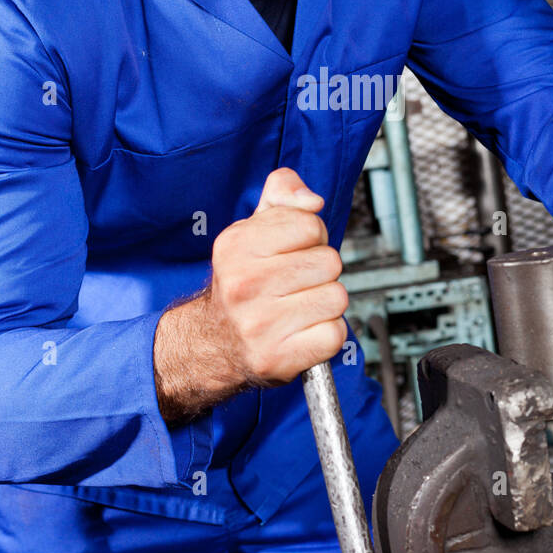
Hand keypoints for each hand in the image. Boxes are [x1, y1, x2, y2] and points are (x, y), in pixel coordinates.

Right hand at [205, 167, 348, 388]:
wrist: (215, 342)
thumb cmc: (243, 281)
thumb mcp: (252, 227)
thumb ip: (282, 195)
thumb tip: (312, 200)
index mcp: (236, 245)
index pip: (311, 224)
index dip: (311, 236)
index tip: (294, 251)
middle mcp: (243, 284)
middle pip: (330, 261)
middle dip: (321, 271)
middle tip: (297, 283)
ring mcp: (259, 324)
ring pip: (337, 297)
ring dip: (326, 303)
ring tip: (300, 306)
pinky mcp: (277, 357)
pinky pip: (335, 334)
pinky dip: (327, 334)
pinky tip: (303, 331)